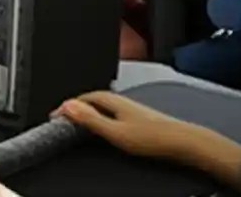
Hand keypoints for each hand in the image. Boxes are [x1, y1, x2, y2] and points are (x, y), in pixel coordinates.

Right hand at [54, 92, 219, 163]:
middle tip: (65, 117)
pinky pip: (114, 112)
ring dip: (91, 111)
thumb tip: (67, 106)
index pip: (82, 98)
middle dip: (78, 106)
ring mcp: (132, 108)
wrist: (184, 142)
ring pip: (104, 105)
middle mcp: (122, 100)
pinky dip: (104, 117)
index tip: (56, 115)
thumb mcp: (115, 132)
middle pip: (93, 99)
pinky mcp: (140, 117)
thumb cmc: (153, 138)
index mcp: (112, 100)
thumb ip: (90, 119)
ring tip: (82, 121)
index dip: (67, 106)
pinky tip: (108, 127)